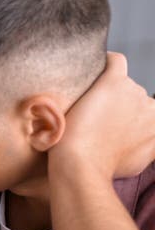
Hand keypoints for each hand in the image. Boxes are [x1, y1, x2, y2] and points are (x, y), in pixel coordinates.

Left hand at [50, 52, 154, 178]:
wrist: (81, 164)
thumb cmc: (100, 168)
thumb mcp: (133, 163)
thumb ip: (142, 147)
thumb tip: (137, 142)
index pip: (142, 113)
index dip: (122, 120)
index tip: (104, 125)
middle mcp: (152, 106)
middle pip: (130, 99)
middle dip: (110, 107)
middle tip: (87, 120)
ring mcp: (134, 92)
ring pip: (118, 85)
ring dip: (101, 94)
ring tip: (81, 110)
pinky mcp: (114, 82)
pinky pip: (115, 61)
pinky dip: (104, 61)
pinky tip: (87, 67)